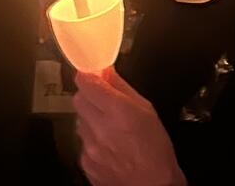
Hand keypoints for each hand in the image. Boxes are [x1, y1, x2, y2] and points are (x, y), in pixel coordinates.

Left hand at [72, 67, 187, 185]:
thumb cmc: (155, 151)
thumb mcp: (147, 110)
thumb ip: (122, 88)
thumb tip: (106, 71)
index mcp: (117, 110)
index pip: (86, 82)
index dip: (89, 75)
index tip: (93, 74)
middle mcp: (100, 128)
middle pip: (79, 99)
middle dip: (90, 97)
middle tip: (105, 102)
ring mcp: (90, 147)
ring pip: (80, 121)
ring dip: (91, 119)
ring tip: (112, 129)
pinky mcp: (85, 162)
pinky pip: (82, 143)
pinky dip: (92, 140)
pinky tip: (109, 146)